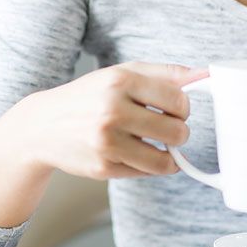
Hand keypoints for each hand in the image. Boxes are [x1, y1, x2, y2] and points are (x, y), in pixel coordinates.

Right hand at [21, 61, 207, 179]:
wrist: (42, 127)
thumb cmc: (88, 97)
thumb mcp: (122, 74)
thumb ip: (165, 73)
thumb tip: (204, 74)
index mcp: (120, 82)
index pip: (179, 101)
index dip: (183, 108)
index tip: (175, 110)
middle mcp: (112, 111)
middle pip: (177, 132)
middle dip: (178, 132)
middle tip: (165, 128)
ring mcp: (107, 143)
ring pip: (165, 160)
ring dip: (167, 155)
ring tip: (155, 144)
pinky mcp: (103, 168)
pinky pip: (146, 173)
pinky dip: (148, 166)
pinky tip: (134, 153)